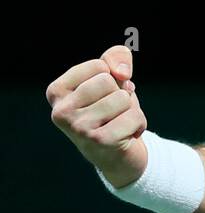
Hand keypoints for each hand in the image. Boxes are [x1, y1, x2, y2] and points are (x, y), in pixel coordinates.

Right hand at [46, 46, 148, 188]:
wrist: (116, 155)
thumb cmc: (111, 111)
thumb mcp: (111, 77)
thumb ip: (116, 57)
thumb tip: (122, 73)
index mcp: (56, 92)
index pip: (99, 65)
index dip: (112, 78)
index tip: (104, 96)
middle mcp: (61, 111)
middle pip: (108, 81)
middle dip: (120, 94)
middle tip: (112, 112)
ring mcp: (78, 128)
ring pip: (123, 98)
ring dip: (130, 109)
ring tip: (118, 123)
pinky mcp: (99, 141)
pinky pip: (134, 117)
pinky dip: (139, 124)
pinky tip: (126, 135)